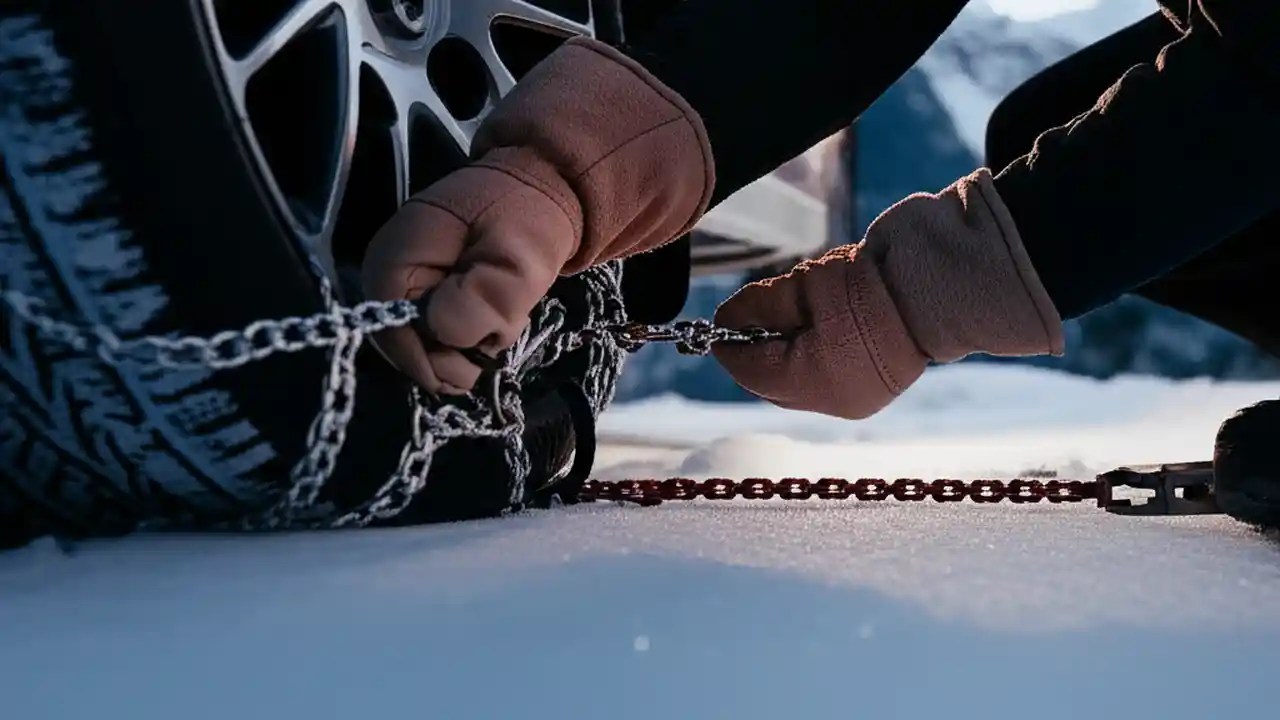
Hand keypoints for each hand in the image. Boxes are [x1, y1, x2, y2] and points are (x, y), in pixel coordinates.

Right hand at [361, 159, 578, 394]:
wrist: (540, 185)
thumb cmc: (528, 216)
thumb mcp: (518, 259)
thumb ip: (483, 300)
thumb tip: (445, 335)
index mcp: (396, 258)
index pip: (390, 332)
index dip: (429, 361)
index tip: (474, 369)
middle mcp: (387, 274)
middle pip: (406, 346)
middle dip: (456, 353)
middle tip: (500, 332)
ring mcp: (405, 284)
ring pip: (427, 346)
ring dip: (470, 345)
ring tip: (503, 316)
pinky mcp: (425, 293)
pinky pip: (439, 336)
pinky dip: (472, 337)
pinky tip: (495, 317)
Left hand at [712, 245, 926, 419]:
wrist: (942, 282)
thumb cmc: (871, 284)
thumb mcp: (806, 288)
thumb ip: (760, 307)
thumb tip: (725, 320)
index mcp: (814, 383)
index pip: (753, 373)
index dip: (731, 347)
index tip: (719, 324)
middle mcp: (835, 402)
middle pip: (774, 384)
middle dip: (760, 352)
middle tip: (752, 319)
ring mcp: (859, 397)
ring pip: (801, 384)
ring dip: (788, 354)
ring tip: (795, 318)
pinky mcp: (876, 386)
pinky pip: (828, 379)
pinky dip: (815, 358)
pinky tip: (821, 330)